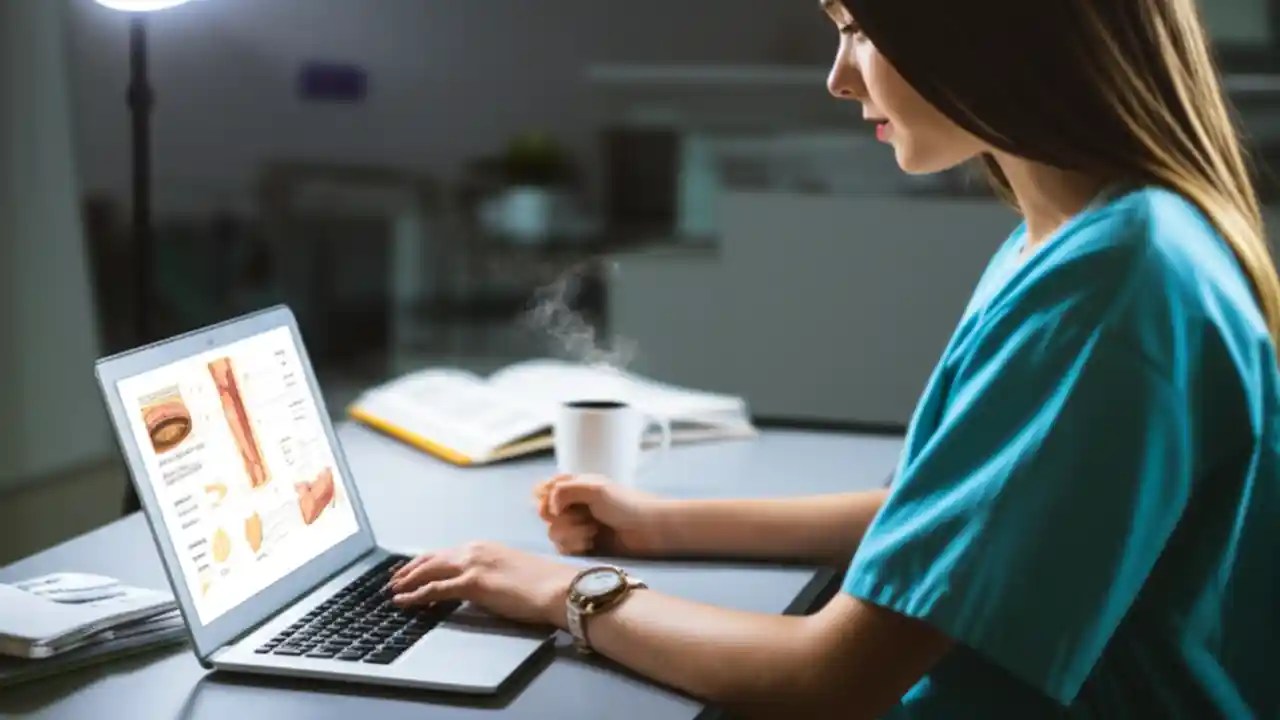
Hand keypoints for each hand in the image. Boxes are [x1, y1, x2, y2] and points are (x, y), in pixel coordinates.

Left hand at [388, 542, 578, 627]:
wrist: (559, 588)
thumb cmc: (544, 584)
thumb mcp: (511, 571)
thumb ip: (491, 574)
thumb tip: (479, 587)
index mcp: (485, 547)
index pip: (446, 553)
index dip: (425, 562)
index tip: (411, 570)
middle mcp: (475, 550)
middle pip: (432, 558)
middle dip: (409, 569)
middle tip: (394, 580)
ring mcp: (473, 564)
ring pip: (429, 570)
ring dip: (407, 581)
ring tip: (393, 591)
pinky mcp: (473, 583)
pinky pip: (435, 588)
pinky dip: (415, 594)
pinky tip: (403, 601)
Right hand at [534, 474, 666, 556]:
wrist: (648, 531)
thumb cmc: (625, 504)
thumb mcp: (593, 488)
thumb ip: (563, 491)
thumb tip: (548, 508)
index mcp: (574, 486)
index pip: (543, 490)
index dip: (545, 498)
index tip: (557, 503)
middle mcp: (572, 506)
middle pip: (544, 514)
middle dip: (561, 518)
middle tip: (582, 516)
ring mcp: (576, 527)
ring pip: (553, 533)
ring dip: (571, 533)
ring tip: (592, 532)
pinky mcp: (581, 547)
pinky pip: (562, 549)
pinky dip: (575, 545)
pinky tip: (591, 543)